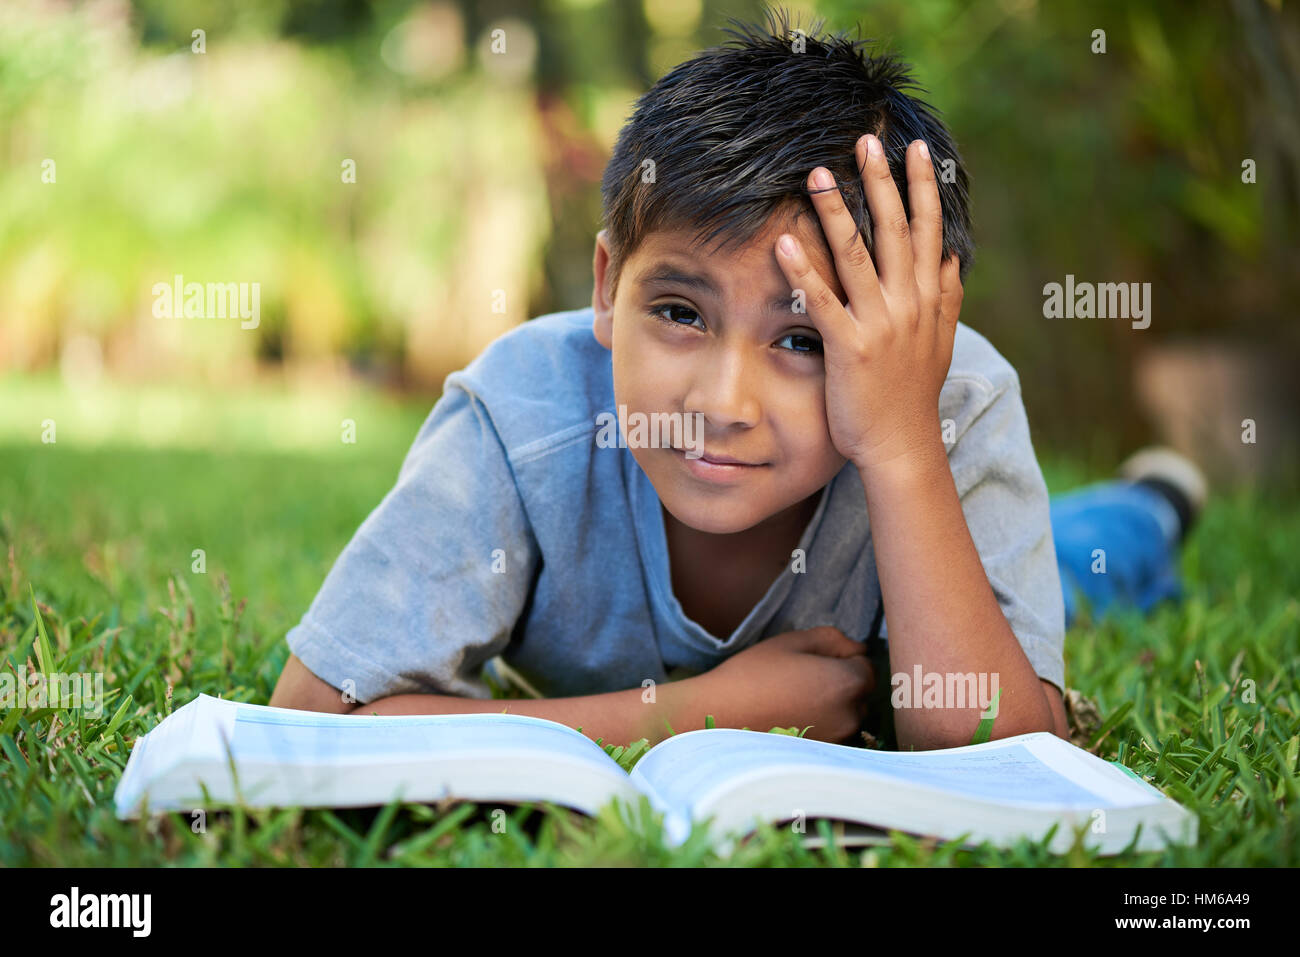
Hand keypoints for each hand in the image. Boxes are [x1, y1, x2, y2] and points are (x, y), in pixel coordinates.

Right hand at [696, 626, 874, 744]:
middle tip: (801, 678)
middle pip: (860, 693)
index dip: (843, 658)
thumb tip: (858, 647)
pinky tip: (791, 718)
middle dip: (841, 682)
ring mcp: (837, 741)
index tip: (814, 660)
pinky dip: (821, 725)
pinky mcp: (821, 757)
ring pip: (847, 715)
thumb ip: (832, 639)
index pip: (867, 666)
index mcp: (846, 683)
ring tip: (793, 699)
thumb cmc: (753, 675)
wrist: (717, 718)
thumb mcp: (791, 642)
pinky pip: (833, 735)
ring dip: (832, 705)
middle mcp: (850, 716)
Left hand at [774, 134, 963, 471]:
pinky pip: (823, 302)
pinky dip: (803, 271)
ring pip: (856, 256)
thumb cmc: (912, 394)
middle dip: (880, 182)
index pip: (927, 229)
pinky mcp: (849, 348)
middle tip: (864, 141)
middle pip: (893, 231)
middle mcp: (908, 303)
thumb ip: (944, 294)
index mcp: (927, 297)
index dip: (922, 187)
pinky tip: (783, 244)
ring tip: (817, 176)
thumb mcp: (939, 339)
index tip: (914, 148)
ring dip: (836, 213)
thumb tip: (950, 254)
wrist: (903, 446)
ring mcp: (880, 324)